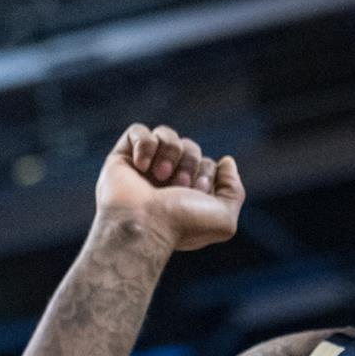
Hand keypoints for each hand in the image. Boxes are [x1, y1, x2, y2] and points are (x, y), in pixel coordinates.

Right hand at [94, 124, 243, 251]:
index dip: (206, 173)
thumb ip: (233, 190)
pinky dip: (145, 143)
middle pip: (190, 146)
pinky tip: (141, 166)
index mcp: (186, 193)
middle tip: (178, 186)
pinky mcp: (121, 158)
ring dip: (170, 152)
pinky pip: (138, 131)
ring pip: (166, 134)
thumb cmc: (181, 224)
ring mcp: (142, 168)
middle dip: (189, 163)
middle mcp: (164, 179)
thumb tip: (226, 161)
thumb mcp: (224, 218)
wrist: (143, 223)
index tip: (196, 192)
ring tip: (159, 175)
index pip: (207, 163)